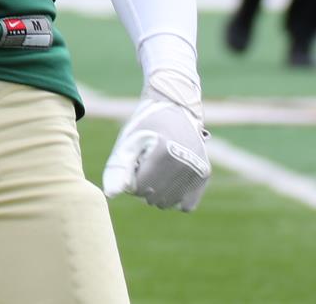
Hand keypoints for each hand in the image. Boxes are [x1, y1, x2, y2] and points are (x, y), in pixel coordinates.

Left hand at [103, 71, 210, 211]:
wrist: (176, 109)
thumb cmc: (147, 126)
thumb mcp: (129, 141)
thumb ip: (119, 168)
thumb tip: (111, 194)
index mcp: (163, 151)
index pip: (140, 188)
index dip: (132, 179)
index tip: (135, 165)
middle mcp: (183, 161)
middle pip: (153, 197)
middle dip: (144, 186)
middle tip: (147, 166)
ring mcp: (196, 168)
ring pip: (169, 204)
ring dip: (159, 194)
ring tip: (159, 172)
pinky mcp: (204, 174)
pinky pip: (187, 206)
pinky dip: (177, 199)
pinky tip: (171, 183)